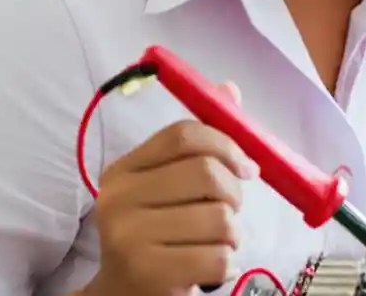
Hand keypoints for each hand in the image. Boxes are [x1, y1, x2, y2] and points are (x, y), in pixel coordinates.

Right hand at [82, 85, 258, 295]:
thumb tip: (230, 89)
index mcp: (123, 170)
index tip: (248, 166)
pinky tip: (207, 265)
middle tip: (231, 209)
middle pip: (205, 173)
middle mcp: (117, 199)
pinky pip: (218, 257)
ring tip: (214, 242)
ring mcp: (128, 237)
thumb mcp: (168, 186)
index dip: (226, 144)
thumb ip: (199, 143)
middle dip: (235, 192)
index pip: (183, 136)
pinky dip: (225, 263)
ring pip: (219, 218)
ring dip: (232, 234)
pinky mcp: (148, 273)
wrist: (124, 295)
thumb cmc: (157, 234)